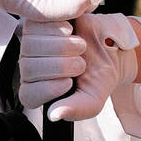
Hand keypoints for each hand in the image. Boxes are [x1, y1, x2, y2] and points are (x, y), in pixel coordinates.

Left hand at [19, 13, 139, 120]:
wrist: (112, 47)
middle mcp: (29, 70)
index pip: (28, 95)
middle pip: (29, 67)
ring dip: (61, 45)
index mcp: (37, 92)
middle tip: (80, 64)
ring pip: (31, 45)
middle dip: (61, 66)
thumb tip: (54, 115)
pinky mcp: (37, 24)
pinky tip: (70, 31)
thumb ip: (75, 110)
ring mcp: (30, 46)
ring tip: (79, 47)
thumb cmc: (98, 76)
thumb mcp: (92, 100)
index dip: (49, 88)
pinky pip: (36, 24)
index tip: (69, 83)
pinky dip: (58, 27)